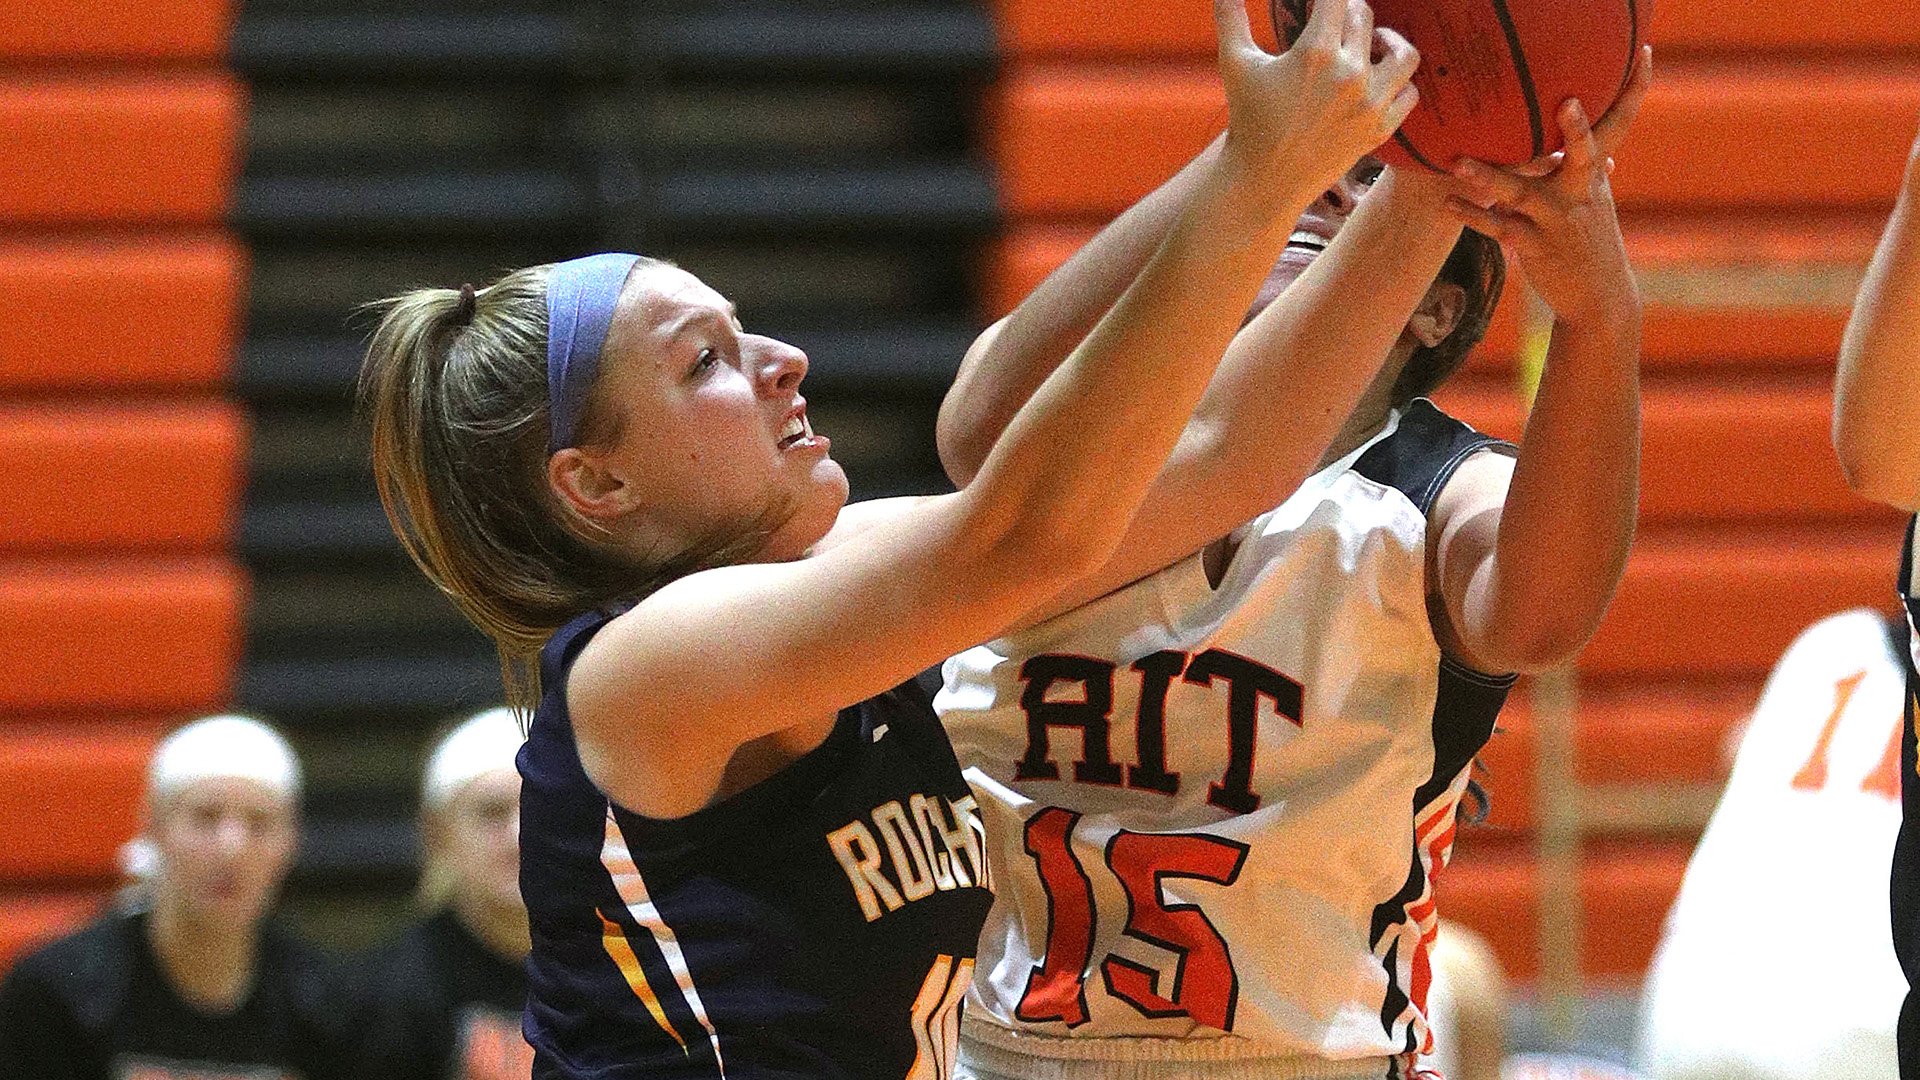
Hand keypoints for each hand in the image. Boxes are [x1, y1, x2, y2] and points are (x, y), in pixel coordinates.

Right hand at [1214, 0, 1420, 198]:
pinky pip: (1410, 93)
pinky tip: (1380, 80)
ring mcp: (1370, 103)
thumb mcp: (1235, 63)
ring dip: (1388, 40)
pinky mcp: (1380, 129)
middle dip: (1348, 13)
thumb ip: (1230, 16)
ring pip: (1403, 52)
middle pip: (1365, 18)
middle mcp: (1350, 74)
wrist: (1264, 181)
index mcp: (1316, 52)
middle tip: (1332, 23)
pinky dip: (1400, 83)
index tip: (1318, 7)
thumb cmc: (1247, 120)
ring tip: (1372, 43)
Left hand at [1444, 46, 1653, 332]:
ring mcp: (1559, 221)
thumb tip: (1596, 147)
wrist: (1598, 298)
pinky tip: (1448, 205)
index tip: (1638, 60)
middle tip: (1567, 103)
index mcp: (1592, 177)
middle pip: (1581, 155)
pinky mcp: (1536, 247)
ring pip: (1522, 194)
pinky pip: (1500, 228)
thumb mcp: (1595, 202)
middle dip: (1577, 130)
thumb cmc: (1589, 242)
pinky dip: (1473, 215)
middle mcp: (1580, 193)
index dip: (1628, 95)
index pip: (1612, 129)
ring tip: (1458, 163)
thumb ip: (1586, 171)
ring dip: (1489, 177)